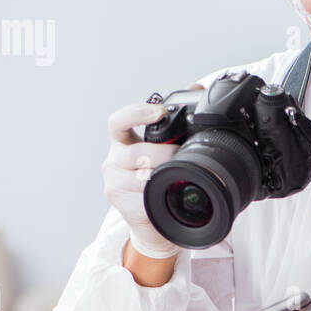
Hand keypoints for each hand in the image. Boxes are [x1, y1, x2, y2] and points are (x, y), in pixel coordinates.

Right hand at [103, 86, 201, 259]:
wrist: (154, 223)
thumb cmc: (159, 182)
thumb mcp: (165, 150)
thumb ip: (176, 123)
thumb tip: (196, 87)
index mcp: (123, 143)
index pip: (118, 122)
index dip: (136, 113)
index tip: (159, 112)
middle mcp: (114, 162)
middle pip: (136, 152)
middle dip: (163, 153)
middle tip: (181, 155)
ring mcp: (115, 185)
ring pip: (140, 176)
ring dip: (162, 175)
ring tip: (177, 176)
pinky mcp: (123, 207)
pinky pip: (143, 199)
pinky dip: (159, 197)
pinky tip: (167, 195)